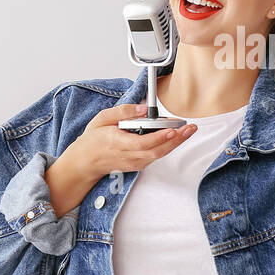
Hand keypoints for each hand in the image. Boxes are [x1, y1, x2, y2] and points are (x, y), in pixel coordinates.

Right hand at [69, 102, 198, 178]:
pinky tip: (176, 137)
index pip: (142, 143)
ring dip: (176, 143)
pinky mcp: (139, 165)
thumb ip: (122, 112)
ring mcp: (135, 163)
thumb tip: (142, 109)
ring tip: (188, 130)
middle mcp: (129, 156)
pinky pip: (156, 156)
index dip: (159, 138)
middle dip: (176, 140)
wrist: (85, 163)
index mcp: (118, 143)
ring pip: (159, 154)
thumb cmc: (92, 141)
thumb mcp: (101, 119)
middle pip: (156, 150)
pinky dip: (168, 147)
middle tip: (190, 128)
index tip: (172, 130)